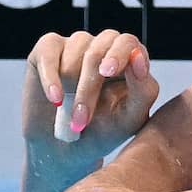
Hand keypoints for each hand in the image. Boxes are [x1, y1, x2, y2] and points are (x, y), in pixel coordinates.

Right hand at [23, 29, 160, 161]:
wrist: (65, 148)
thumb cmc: (103, 131)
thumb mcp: (130, 118)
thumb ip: (143, 89)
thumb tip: (137, 56)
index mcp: (130, 59)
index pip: (127, 43)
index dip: (117, 54)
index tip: (106, 72)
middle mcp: (104, 45)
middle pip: (99, 48)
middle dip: (89, 85)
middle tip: (83, 117)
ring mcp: (76, 44)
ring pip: (74, 52)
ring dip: (71, 89)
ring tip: (72, 118)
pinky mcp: (48, 49)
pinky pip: (49, 54)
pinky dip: (51, 79)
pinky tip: (55, 99)